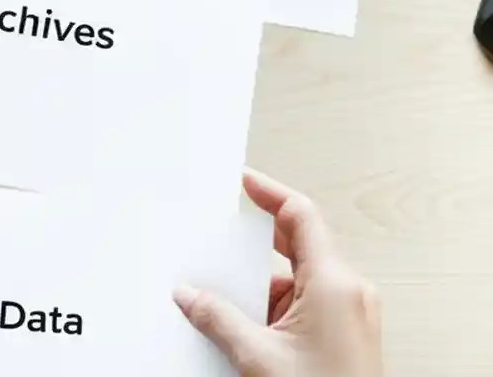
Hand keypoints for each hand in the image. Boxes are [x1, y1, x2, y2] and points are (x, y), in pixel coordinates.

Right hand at [173, 169, 381, 376]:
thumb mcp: (258, 357)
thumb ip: (219, 319)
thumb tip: (190, 296)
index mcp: (336, 284)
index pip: (300, 217)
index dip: (269, 193)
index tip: (242, 181)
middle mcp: (348, 293)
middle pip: (295, 248)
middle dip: (251, 251)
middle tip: (215, 248)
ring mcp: (349, 316)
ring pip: (293, 283)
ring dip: (257, 292)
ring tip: (221, 309)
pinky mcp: (343, 337)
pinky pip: (301, 308)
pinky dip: (270, 312)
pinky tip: (240, 331)